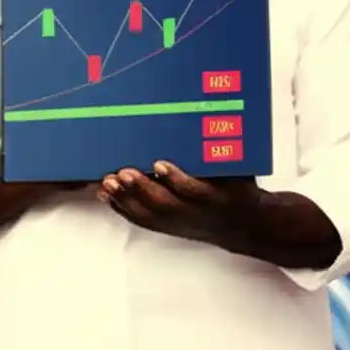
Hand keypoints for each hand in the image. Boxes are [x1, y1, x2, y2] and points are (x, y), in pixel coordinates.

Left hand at [96, 160, 264, 246]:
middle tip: (123, 173)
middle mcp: (196, 214)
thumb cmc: (238, 188)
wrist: (244, 225)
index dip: (176, 179)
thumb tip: (213, 121)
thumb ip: (224, 151)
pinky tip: (106, 195)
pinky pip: (141, 219)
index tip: (159, 164)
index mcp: (216, 197)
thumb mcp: (238, 169)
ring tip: (108, 182)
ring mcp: (180, 223)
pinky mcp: (168, 228)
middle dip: (142, 189)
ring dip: (126, 198)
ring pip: (150, 215)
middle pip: (166, 205)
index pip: (195, 191)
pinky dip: (121, 207)